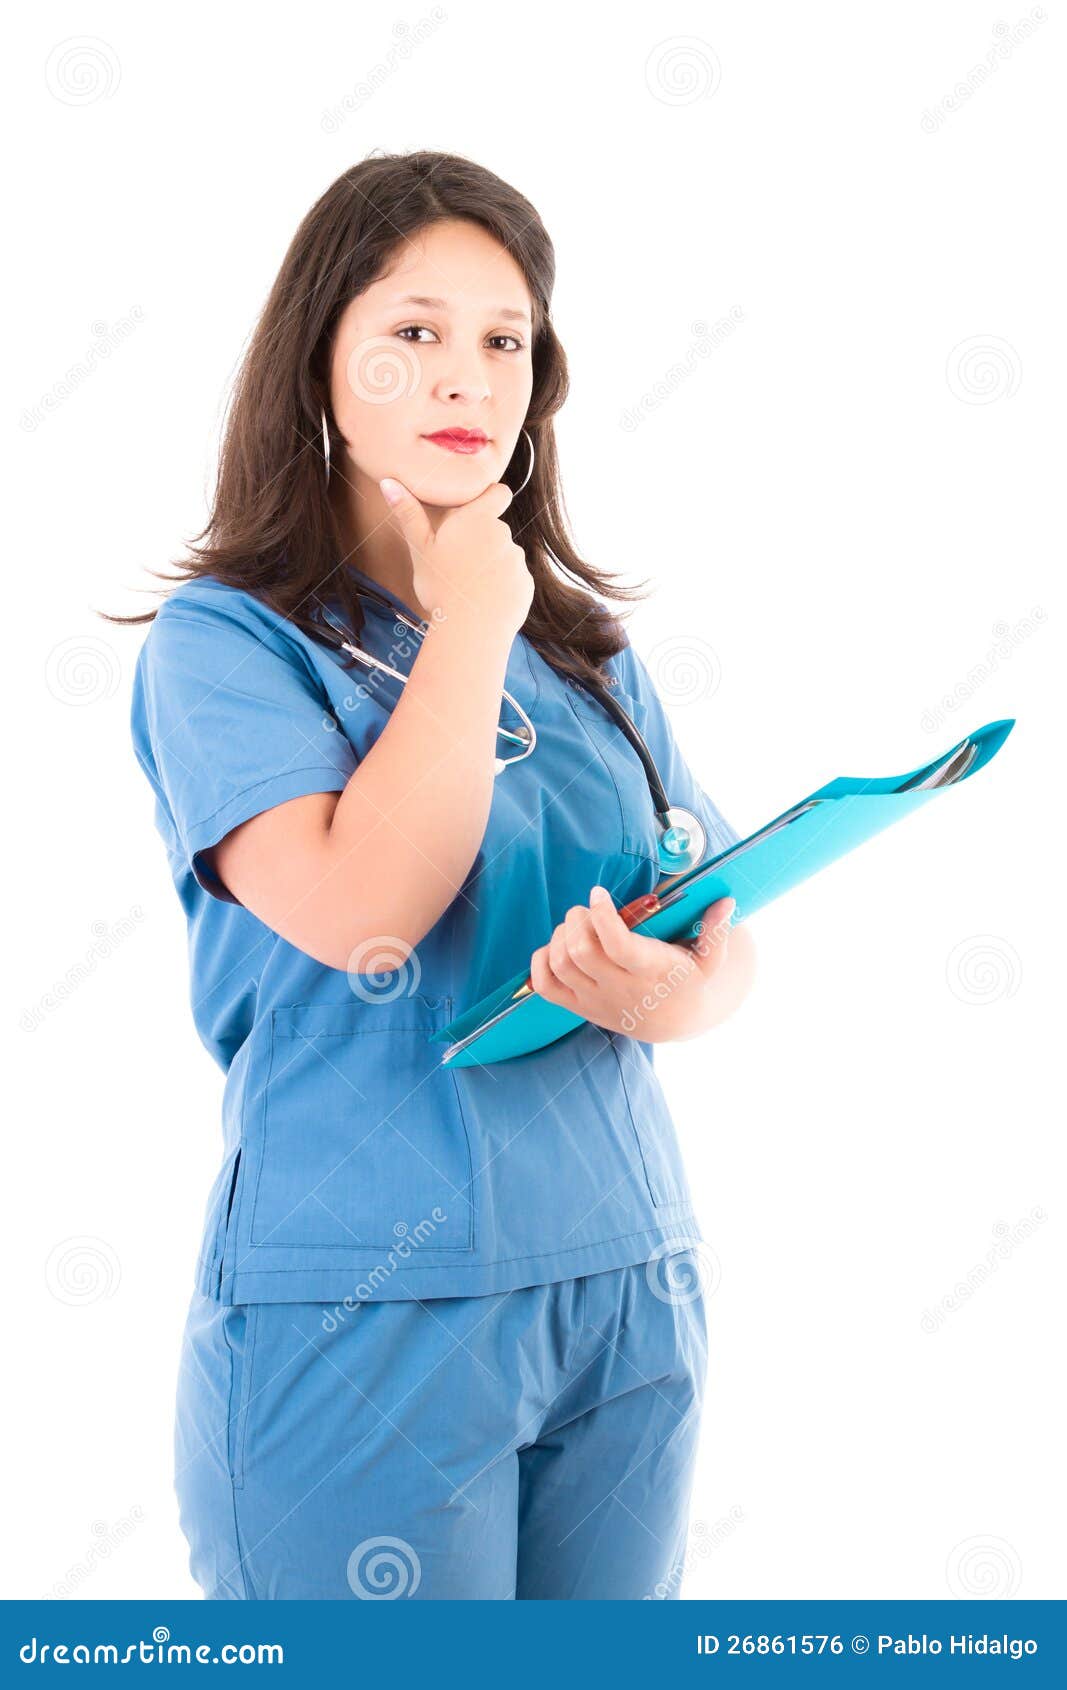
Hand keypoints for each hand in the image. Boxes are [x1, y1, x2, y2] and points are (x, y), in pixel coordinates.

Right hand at [379, 475, 532, 636]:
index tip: (477, 512)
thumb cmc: (441, 587)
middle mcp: (503, 535)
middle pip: (495, 530)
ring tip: (470, 588)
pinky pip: (514, 581)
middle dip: (481, 542)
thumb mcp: (420, 549)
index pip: (498, 493)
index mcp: (478, 520)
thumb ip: (408, 514)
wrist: (470, 630)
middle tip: (458, 565)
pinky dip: (502, 588)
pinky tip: (484, 602)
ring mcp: (517, 561)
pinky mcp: (525, 585)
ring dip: (491, 566)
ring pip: (504, 557)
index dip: (491, 498)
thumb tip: (389, 482)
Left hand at [528, 886, 738, 1042]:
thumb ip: (716, 932)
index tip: (599, 893)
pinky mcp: (578, 1007)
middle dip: (576, 919)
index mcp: (649, 972)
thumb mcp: (710, 960)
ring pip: (560, 964)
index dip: (602, 915)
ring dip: (560, 935)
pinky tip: (557, 944)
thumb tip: (727, 902)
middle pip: (580, 952)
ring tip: (576, 924)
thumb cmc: (689, 982)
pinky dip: (540, 960)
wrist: (672, 1022)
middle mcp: (618, 988)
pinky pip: (545, 986)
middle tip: (588, 908)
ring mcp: (594, 1000)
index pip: (617, 944)